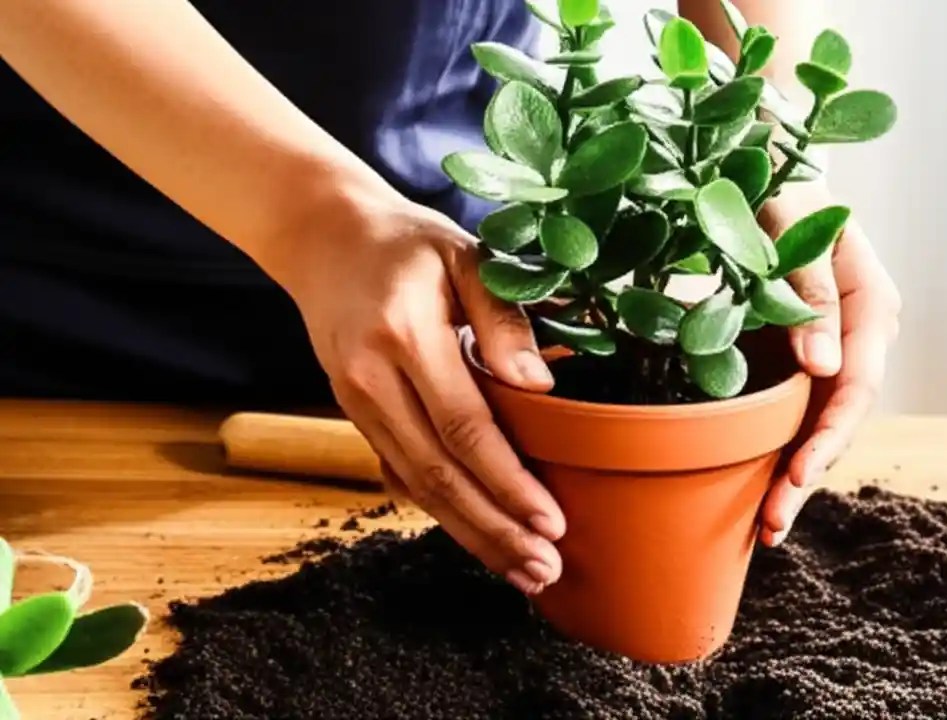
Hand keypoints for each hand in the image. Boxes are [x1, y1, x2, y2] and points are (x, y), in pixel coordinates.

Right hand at [274, 190, 565, 594]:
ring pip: (416, 485)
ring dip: (471, 533)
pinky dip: (442, 511)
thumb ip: (504, 317)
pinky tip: (479, 536)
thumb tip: (540, 387)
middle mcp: (370, 379)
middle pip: (438, 474)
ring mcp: (355, 402)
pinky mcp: (354, 415)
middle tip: (543, 568)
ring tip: (521, 568)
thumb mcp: (464, 255)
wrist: (323, 237)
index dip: (508, 481)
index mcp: (403, 335)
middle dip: (494, 528)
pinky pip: (400, 474)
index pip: (463, 427)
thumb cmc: (407, 243)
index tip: (550, 520)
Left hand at [755, 184, 901, 545]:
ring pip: (815, 423)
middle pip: (839, 418)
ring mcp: (829, 350)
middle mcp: (859, 338)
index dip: (829, 435)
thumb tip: (824, 368)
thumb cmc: (782, 189)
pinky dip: (773, 447)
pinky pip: (791, 408)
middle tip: (771, 526)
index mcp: (873, 308)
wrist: (765, 165)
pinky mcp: (797, 355)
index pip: (859, 385)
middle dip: (807, 474)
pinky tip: (751, 487)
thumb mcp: (794, 229)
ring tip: (763, 527)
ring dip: (791, 474)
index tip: (796, 473)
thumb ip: (813, 294)